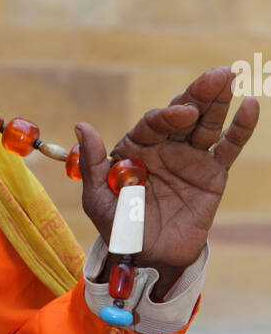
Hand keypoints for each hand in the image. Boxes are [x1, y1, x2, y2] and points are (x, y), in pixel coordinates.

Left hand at [76, 67, 258, 287]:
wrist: (150, 259)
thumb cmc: (119, 229)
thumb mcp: (98, 200)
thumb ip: (93, 164)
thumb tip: (83, 126)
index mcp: (136, 147)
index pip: (153, 123)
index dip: (168, 116)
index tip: (182, 113)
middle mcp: (164, 147)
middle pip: (183, 113)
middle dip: (198, 94)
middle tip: (217, 74)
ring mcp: (190, 158)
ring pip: (207, 124)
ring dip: (218, 100)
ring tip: (230, 76)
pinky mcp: (212, 174)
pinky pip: (228, 148)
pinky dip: (240, 128)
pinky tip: (251, 107)